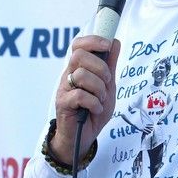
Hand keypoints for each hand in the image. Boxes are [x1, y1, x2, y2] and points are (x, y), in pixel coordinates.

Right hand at [50, 35, 119, 163]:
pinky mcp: (62, 104)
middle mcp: (69, 75)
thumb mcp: (108, 84)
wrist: (85, 136)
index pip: (78, 45)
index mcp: (79, 68)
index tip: (107, 45)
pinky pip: (79, 95)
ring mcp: (64, 89)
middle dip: (100, 68)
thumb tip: (115, 42)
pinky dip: (94, 103)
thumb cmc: (94, 109)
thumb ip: (110, 64)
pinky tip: (95, 109)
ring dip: (98, 89)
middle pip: (79, 56)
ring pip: (81, 75)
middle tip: (106, 82)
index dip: (92, 40)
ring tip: (100, 99)